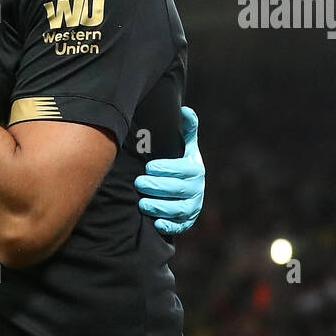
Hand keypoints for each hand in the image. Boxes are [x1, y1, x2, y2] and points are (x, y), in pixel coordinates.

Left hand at [135, 106, 204, 233]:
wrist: (183, 188)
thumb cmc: (179, 163)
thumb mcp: (184, 146)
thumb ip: (186, 130)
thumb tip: (185, 109)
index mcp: (195, 169)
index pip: (185, 169)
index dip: (168, 169)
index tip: (149, 166)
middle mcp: (196, 189)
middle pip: (180, 190)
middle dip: (159, 187)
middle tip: (139, 183)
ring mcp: (192, 207)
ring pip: (180, 210)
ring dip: (161, 207)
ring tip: (142, 203)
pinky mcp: (185, 222)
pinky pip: (180, 226)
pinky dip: (169, 226)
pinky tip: (155, 223)